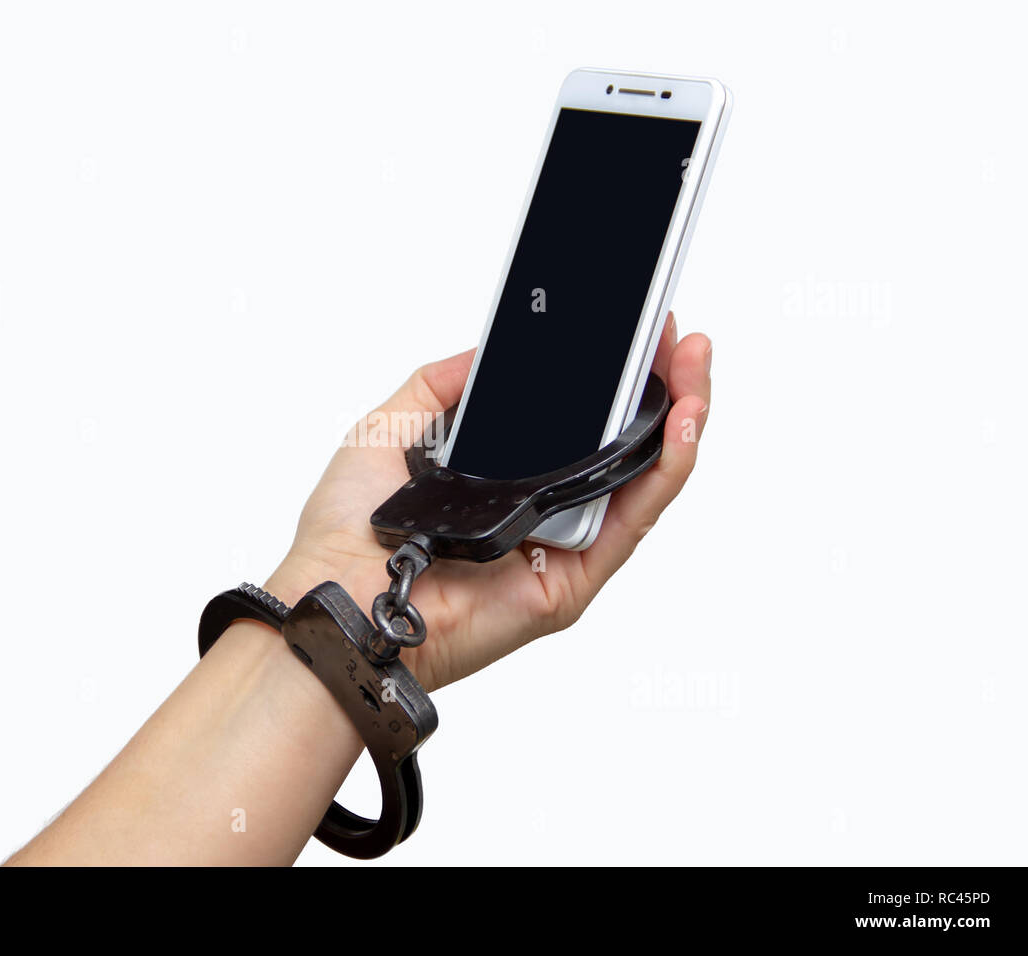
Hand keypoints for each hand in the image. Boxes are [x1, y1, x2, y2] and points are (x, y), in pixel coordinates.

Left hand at [266, 312, 710, 691]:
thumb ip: (441, 386)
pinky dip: (667, 471)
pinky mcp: (570, 583)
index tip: (632, 332)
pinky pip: (634, 522)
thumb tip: (488, 350)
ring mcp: (559, 551)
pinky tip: (682, 424)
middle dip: (659, 388)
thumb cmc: (345, 534)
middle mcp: (538, 515)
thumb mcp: (388, 429)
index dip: (610, 380)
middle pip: (620, 450)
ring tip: (694, 363)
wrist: (334, 598)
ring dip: (680, 419)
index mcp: (501, 480)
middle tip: (676, 337)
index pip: (574, 425)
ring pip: (641, 482)